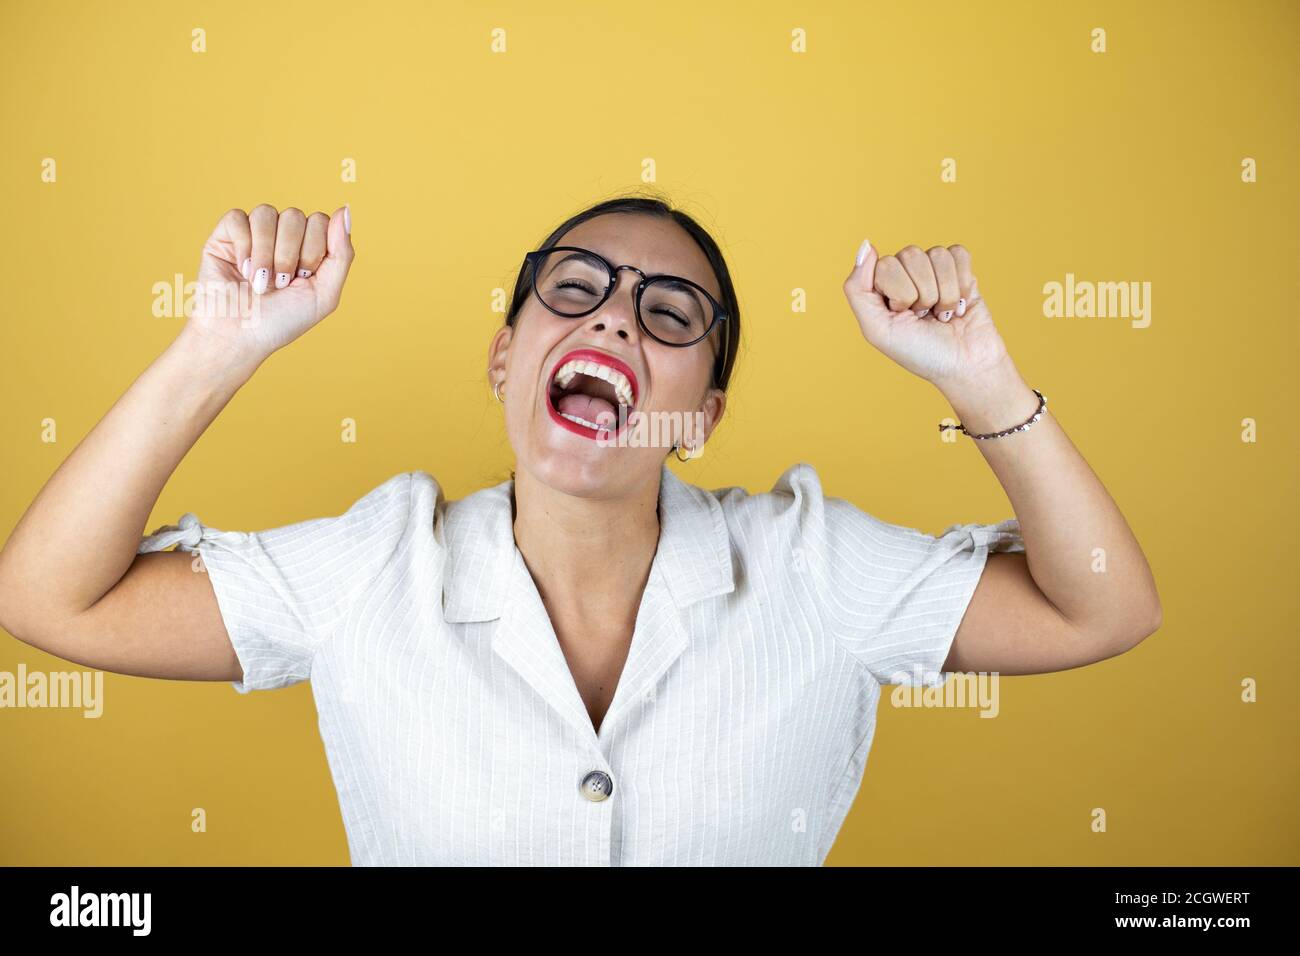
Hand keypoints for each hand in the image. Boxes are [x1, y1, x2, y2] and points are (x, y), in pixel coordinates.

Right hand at [181, 203, 354, 369]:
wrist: (239, 337)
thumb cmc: (283, 321)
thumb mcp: (324, 294)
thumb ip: (341, 254)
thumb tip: (344, 210)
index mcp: (308, 247)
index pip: (319, 221)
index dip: (313, 250)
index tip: (303, 278)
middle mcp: (282, 236)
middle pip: (294, 215)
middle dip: (289, 256)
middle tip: (280, 284)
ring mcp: (254, 233)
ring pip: (266, 213)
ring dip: (266, 253)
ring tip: (260, 281)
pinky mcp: (226, 235)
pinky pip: (238, 217)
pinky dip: (243, 247)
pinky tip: (241, 269)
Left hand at [842, 240, 1010, 392]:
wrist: (966, 366)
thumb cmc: (920, 353)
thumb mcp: (878, 329)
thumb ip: (858, 288)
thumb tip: (865, 245)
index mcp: (880, 286)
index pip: (885, 264)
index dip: (899, 292)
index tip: (903, 315)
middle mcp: (905, 274)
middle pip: (911, 254)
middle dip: (922, 293)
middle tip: (924, 317)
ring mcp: (933, 271)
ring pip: (936, 255)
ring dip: (944, 293)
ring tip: (942, 314)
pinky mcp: (961, 270)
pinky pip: (958, 253)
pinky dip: (961, 283)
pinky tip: (959, 304)